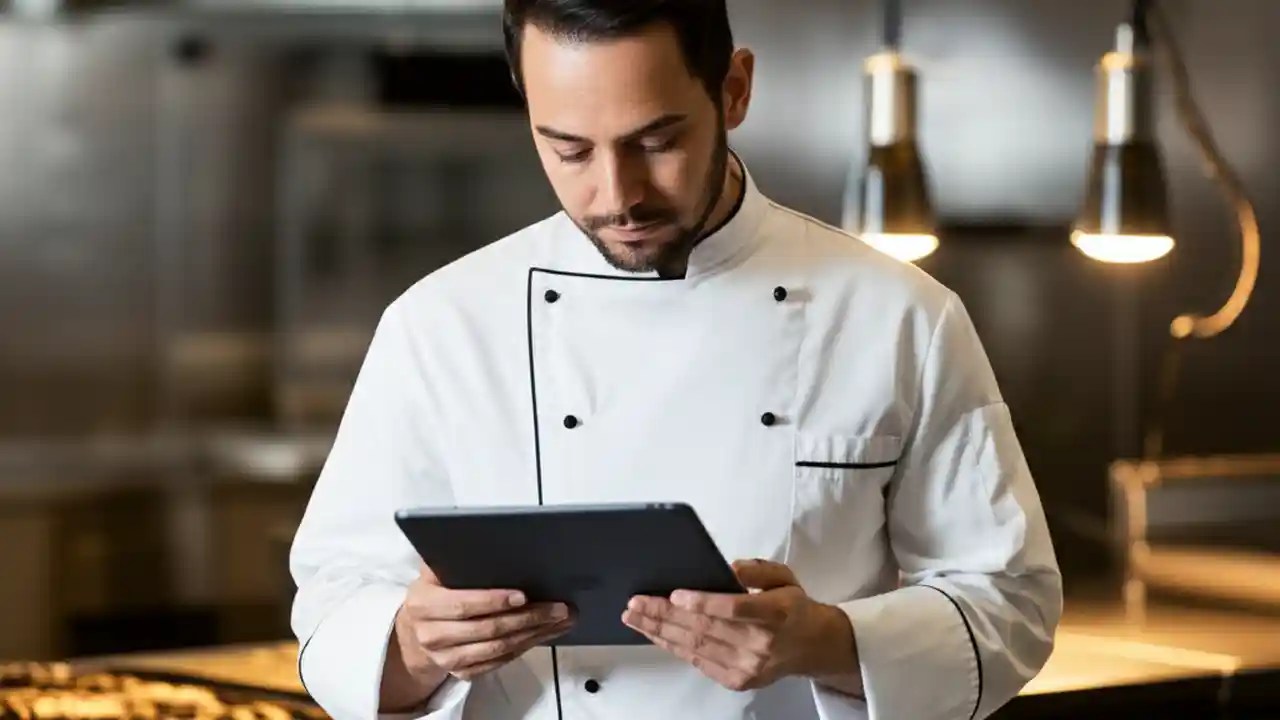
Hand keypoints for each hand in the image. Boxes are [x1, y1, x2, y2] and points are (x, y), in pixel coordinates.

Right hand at [383, 562, 573, 708]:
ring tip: (560, 620)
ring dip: (533, 635)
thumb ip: (451, 559)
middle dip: (528, 618)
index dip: (494, 601)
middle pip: (488, 629)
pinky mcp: (462, 673)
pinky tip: (543, 634)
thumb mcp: (433, 573)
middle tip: (559, 608)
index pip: (462, 606)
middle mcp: (432, 636)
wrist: (416, 632)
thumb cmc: (434, 593)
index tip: (523, 595)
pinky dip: (524, 647)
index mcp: (423, 605)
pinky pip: (498, 662)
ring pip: (498, 649)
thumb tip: (480, 538)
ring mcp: (447, 659)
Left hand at [621, 559, 858, 692]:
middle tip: (636, 603)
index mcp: (775, 613)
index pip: (734, 609)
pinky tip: (655, 634)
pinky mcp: (737, 680)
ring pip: (695, 647)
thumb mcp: (784, 576)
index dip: (702, 603)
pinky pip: (698, 662)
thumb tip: (726, 568)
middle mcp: (760, 644)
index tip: (675, 593)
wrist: (813, 646)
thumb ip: (757, 570)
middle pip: (705, 629)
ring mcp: (748, 666)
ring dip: (660, 631)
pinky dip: (673, 647)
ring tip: (635, 617)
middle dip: (665, 614)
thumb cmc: (792, 608)